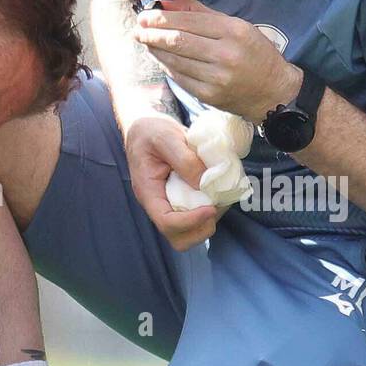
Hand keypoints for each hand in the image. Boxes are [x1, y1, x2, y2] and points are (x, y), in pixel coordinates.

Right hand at [125, 114, 222, 249]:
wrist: (144, 128)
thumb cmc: (151, 131)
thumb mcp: (167, 137)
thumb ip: (185, 160)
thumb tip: (205, 183)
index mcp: (149, 193)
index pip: (166, 222)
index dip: (191, 221)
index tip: (211, 207)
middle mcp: (158, 204)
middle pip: (178, 238)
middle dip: (200, 229)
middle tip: (216, 207)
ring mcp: (169, 204)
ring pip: (189, 232)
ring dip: (208, 222)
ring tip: (220, 199)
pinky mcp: (180, 200)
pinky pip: (195, 218)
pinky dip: (210, 212)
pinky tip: (217, 193)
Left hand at [134, 0, 302, 123]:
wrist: (272, 91)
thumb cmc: (255, 54)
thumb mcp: (238, 27)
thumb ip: (204, 14)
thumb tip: (172, 3)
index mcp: (234, 32)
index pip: (190, 21)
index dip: (163, 18)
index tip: (146, 15)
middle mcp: (225, 54)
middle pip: (178, 40)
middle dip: (153, 33)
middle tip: (138, 29)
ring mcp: (215, 77)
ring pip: (175, 60)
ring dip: (155, 50)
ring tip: (145, 41)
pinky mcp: (207, 95)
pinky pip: (179, 77)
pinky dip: (166, 66)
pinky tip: (159, 58)